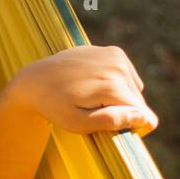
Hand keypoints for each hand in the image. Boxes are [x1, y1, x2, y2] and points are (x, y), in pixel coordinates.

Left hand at [4, 45, 157, 136]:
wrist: (36, 80)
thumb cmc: (55, 106)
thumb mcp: (77, 123)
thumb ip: (111, 121)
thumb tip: (143, 117)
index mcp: (112, 86)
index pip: (143, 115)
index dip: (130, 126)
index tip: (109, 127)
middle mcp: (117, 67)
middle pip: (138, 101)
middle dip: (123, 110)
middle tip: (92, 110)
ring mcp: (115, 56)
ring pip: (135, 89)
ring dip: (120, 97)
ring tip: (92, 98)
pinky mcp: (113, 51)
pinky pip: (127, 76)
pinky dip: (117, 83)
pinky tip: (95, 85)